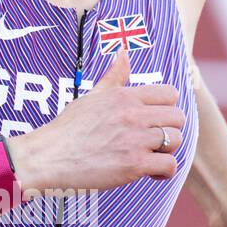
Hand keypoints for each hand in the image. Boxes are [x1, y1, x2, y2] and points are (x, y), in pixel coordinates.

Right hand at [11, 46, 186, 194]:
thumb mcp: (92, 96)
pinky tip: (150, 174)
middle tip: (153, 141)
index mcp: (125, 96)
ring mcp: (135, 140)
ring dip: (166, 151)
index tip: (154, 121)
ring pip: (176, 140)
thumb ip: (114, 76)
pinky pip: (169, 165)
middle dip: (170, 130)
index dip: (166, 109)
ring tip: (149, 157)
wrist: (48, 157)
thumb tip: (123, 53)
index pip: (170, 93)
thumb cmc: (67, 129)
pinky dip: (164, 172)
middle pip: (178, 117)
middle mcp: (133, 114)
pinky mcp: (134, 165)